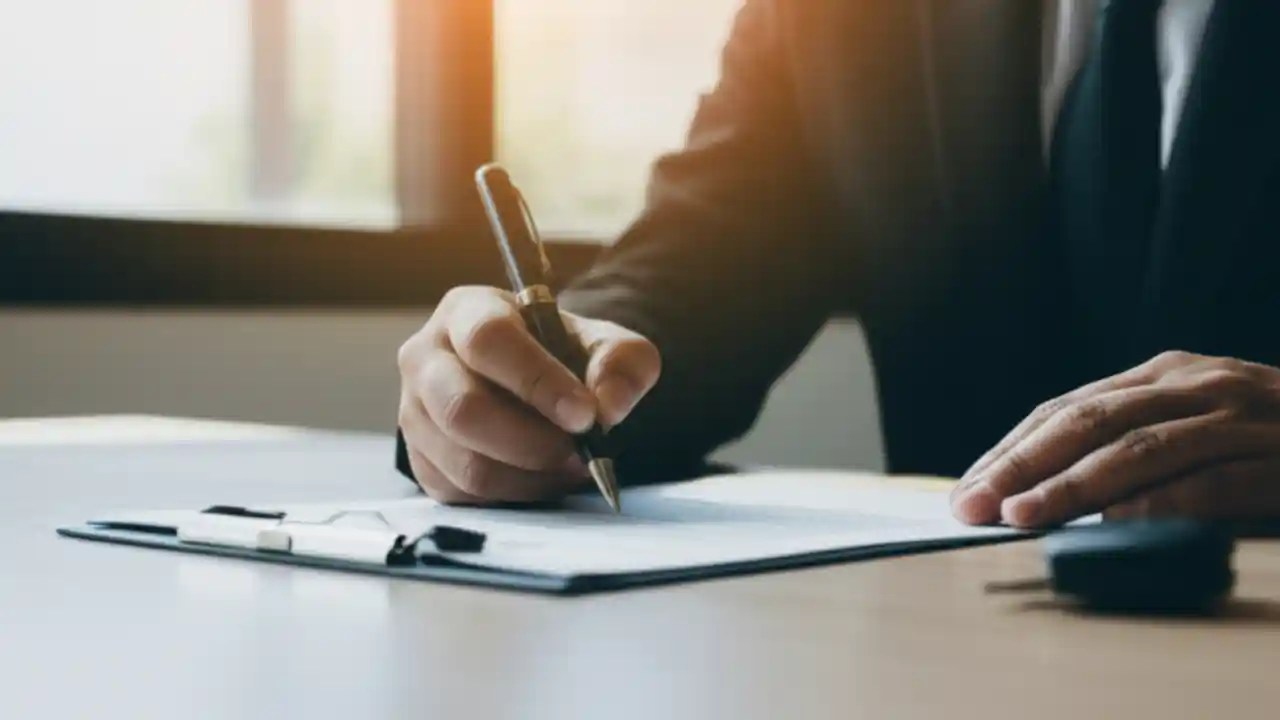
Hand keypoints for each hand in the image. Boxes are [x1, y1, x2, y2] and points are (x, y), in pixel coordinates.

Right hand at [397, 286, 660, 504]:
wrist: (527, 381)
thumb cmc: (558, 354)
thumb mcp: (602, 343)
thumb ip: (621, 363)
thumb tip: (608, 407)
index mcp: (466, 312)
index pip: (487, 340)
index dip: (536, 380)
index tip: (583, 415)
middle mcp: (425, 358)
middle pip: (463, 410)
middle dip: (532, 442)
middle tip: (579, 450)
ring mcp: (414, 413)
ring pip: (466, 464)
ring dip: (530, 476)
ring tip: (569, 464)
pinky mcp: (420, 461)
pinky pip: (465, 495)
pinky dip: (515, 496)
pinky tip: (543, 477)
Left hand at [951, 351, 1279, 527]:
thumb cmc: (1273, 440)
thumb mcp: (1196, 427)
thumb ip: (1133, 447)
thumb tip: (1044, 493)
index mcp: (1166, 374)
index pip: (1067, 408)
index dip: (1012, 447)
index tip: (967, 486)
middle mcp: (1197, 383)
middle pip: (1087, 421)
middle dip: (1020, 464)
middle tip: (971, 504)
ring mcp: (1240, 415)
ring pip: (1137, 448)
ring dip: (1071, 486)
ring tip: (1020, 518)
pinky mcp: (1279, 456)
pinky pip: (1208, 482)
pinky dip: (1155, 506)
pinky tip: (1113, 527)